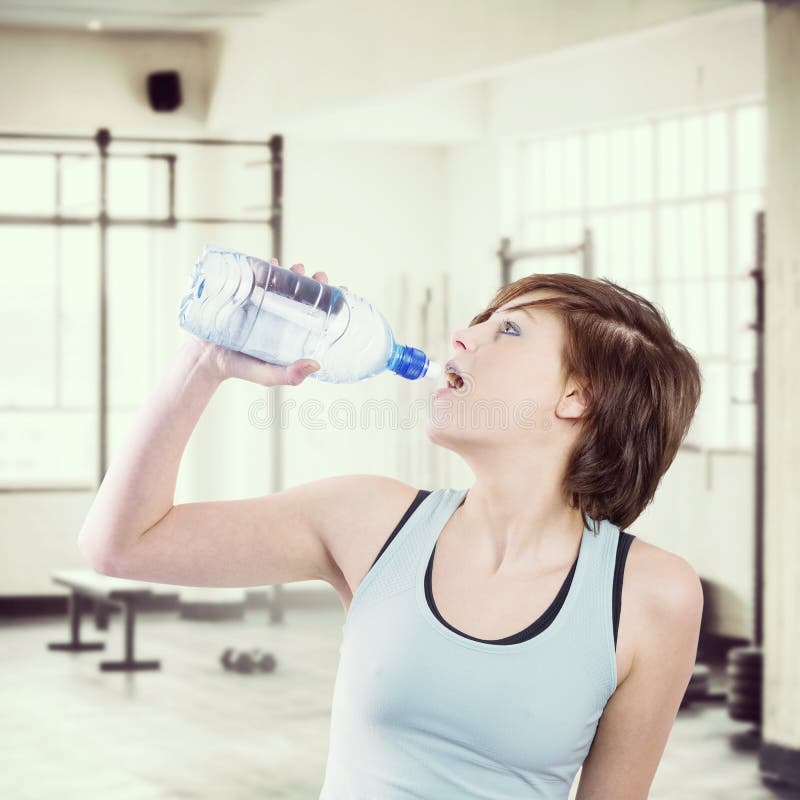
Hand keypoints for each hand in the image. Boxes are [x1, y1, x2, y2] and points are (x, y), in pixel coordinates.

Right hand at [191, 260, 347, 386]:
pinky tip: (274, 263)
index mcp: (292, 332)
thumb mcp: (268, 376)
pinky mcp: (245, 294)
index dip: (331, 301)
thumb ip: (290, 375)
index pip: (317, 313)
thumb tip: (317, 364)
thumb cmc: (241, 368)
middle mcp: (281, 315)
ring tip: (299, 268)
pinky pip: (258, 276)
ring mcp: (263, 303)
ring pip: (284, 282)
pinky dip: (267, 267)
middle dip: (315, 282)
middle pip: (304, 293)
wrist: (206, 358)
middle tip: (319, 277)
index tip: (343, 291)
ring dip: (294, 272)